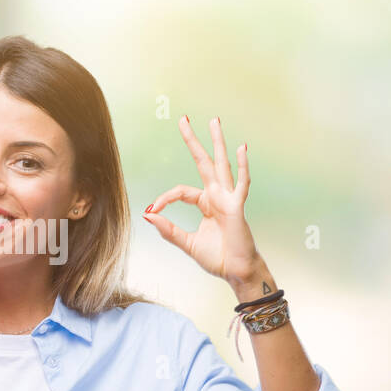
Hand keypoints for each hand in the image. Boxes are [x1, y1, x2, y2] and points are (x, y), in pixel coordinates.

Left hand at [143, 115, 262, 287]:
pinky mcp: (237, 206)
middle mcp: (217, 196)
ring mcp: (228, 198)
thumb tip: (147, 214)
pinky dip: (242, 166)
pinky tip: (242, 148)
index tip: (152, 208)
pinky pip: (241, 183)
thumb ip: (168, 230)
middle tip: (183, 119)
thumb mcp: (187, 243)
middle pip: (203, 162)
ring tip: (214, 121)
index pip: (181, 191)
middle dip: (193, 141)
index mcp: (205, 203)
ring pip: (221, 164)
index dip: (165, 198)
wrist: (235, 271)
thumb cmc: (217, 257)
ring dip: (217, 142)